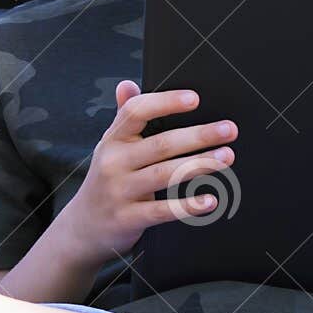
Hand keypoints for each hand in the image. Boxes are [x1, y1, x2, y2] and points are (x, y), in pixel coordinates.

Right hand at [65, 80, 237, 265]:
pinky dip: (188, 205)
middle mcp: (114, 162)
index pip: (136, 112)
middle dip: (198, 135)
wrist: (83, 227)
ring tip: (227, 156)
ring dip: (200, 164)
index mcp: (113, 139)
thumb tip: (127, 84)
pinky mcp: (128, 219)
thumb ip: (123, 116)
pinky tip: (211, 200)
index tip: (195, 98)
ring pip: (165, 174)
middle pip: (161, 144)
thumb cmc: (108, 179)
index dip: (166, 102)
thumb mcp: (110, 146)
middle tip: (229, 129)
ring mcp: (120, 191)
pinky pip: (163, 211)